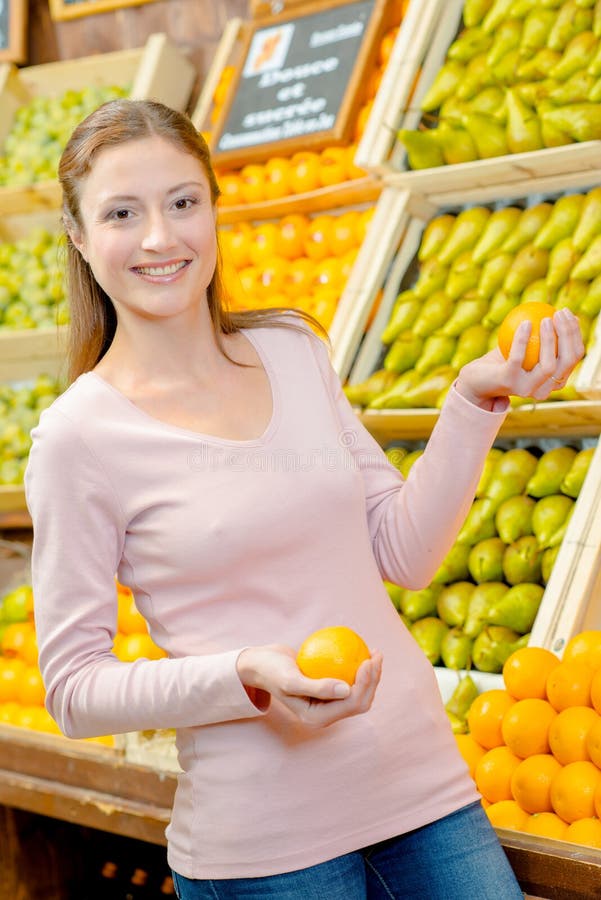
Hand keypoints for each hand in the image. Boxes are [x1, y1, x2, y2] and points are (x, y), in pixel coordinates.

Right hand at [236, 644, 382, 727]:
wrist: (262, 664)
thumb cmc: (273, 671)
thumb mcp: (290, 679)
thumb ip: (317, 688)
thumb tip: (347, 690)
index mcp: (317, 718)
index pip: (352, 704)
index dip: (366, 684)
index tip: (368, 659)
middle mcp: (325, 714)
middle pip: (360, 701)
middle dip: (373, 680)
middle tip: (376, 653)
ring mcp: (327, 703)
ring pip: (358, 692)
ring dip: (370, 674)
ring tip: (374, 651)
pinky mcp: (328, 690)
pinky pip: (349, 680)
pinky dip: (357, 668)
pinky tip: (361, 650)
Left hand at [455, 308, 584, 409]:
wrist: (476, 380)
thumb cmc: (505, 360)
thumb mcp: (529, 348)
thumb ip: (548, 336)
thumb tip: (570, 315)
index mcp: (555, 381)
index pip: (574, 356)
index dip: (576, 333)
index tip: (568, 312)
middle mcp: (545, 389)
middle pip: (567, 361)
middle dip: (568, 334)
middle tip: (559, 313)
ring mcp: (527, 388)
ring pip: (549, 365)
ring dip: (550, 339)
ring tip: (545, 318)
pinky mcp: (509, 382)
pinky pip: (518, 358)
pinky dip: (522, 339)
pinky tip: (525, 323)